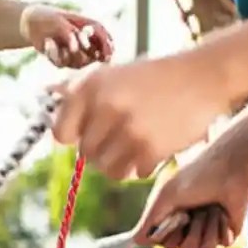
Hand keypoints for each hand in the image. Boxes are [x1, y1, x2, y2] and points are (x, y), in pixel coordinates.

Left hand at [21, 5, 113, 68]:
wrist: (31, 23)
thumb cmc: (48, 18)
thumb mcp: (58, 21)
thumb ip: (68, 33)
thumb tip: (76, 48)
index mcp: (89, 28)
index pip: (104, 40)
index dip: (107, 49)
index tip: (106, 56)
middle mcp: (84, 41)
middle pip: (96, 56)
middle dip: (87, 56)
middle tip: (73, 48)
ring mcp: (74, 52)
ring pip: (79, 63)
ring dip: (68, 55)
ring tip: (53, 42)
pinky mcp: (63, 60)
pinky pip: (62, 64)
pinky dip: (54, 55)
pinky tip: (48, 44)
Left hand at [49, 54, 230, 180]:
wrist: (202, 76)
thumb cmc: (152, 77)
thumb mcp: (111, 73)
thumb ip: (77, 88)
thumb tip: (45, 94)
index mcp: (89, 87)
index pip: (60, 134)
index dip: (73, 136)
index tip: (87, 132)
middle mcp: (105, 106)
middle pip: (85, 153)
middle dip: (100, 149)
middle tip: (120, 135)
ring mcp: (127, 129)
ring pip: (106, 169)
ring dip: (119, 161)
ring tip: (134, 143)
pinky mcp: (150, 148)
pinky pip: (132, 173)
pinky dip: (140, 166)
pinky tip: (153, 145)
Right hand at [130, 147, 247, 247]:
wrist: (233, 168)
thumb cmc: (197, 177)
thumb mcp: (166, 197)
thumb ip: (149, 221)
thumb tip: (135, 242)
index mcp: (172, 217)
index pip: (163, 242)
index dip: (168, 234)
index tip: (175, 216)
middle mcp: (189, 226)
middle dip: (189, 230)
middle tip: (194, 210)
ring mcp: (209, 231)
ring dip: (206, 227)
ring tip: (212, 208)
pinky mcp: (228, 233)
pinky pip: (220, 245)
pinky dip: (221, 228)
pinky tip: (224, 212)